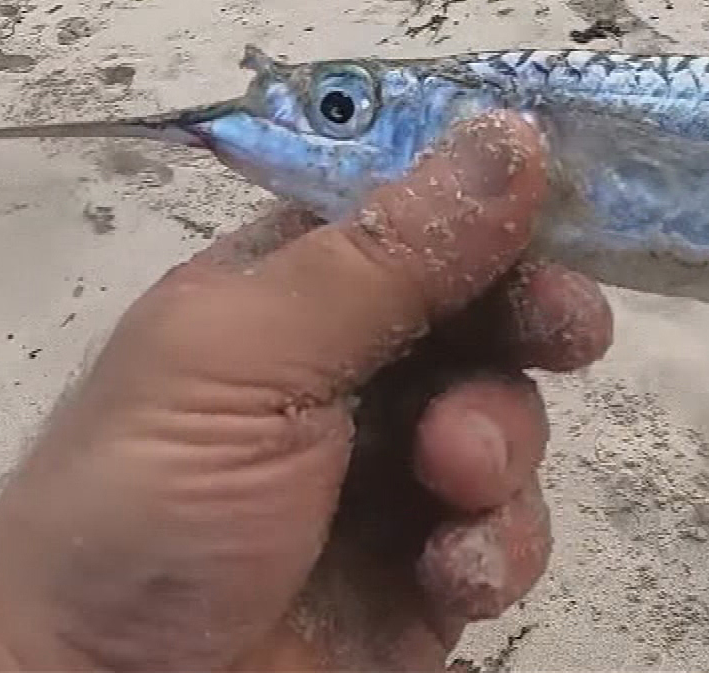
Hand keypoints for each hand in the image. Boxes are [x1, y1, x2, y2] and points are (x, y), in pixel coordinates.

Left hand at [0, 113, 612, 670]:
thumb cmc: (143, 506)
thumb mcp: (245, 359)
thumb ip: (385, 256)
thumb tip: (512, 133)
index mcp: (283, 292)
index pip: (410, 215)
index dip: (489, 207)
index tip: (565, 204)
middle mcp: (345, 371)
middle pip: (482, 311)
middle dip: (526, 323)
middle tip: (564, 333)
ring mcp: (390, 476)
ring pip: (511, 420)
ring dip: (501, 444)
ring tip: (453, 481)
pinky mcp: (425, 574)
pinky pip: (507, 535)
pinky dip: (496, 548)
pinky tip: (449, 571)